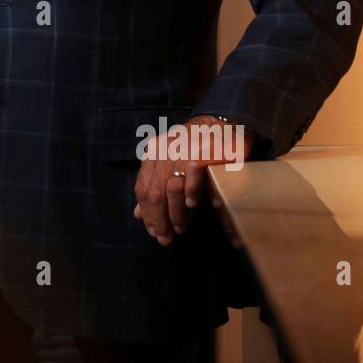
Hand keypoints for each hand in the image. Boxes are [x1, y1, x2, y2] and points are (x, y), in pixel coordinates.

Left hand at [133, 115, 251, 246]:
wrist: (224, 123)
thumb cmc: (198, 146)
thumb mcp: (171, 161)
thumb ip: (155, 185)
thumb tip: (138, 213)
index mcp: (153, 154)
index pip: (143, 189)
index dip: (147, 213)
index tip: (154, 231)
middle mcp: (163, 152)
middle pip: (153, 193)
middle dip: (158, 220)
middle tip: (165, 239)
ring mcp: (180, 153)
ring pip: (169, 190)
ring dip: (174, 214)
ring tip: (179, 228)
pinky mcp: (200, 155)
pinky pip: (191, 179)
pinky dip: (190, 194)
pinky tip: (192, 205)